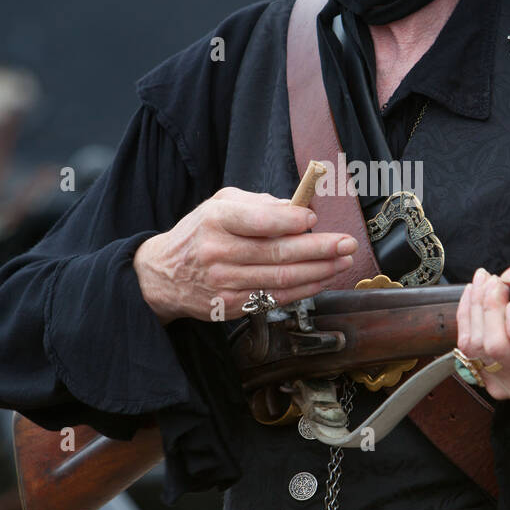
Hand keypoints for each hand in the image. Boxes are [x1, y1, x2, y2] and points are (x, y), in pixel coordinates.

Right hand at [133, 187, 356, 323]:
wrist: (163, 275)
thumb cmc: (199, 233)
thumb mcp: (219, 204)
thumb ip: (258, 203)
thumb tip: (296, 208)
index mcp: (216, 220)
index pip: (259, 220)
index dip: (290, 221)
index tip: (313, 218)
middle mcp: (219, 252)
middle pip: (278, 253)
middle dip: (320, 248)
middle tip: (347, 243)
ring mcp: (225, 282)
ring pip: (281, 279)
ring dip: (319, 271)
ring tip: (343, 261)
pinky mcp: (231, 305)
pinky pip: (274, 298)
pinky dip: (303, 290)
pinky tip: (322, 279)